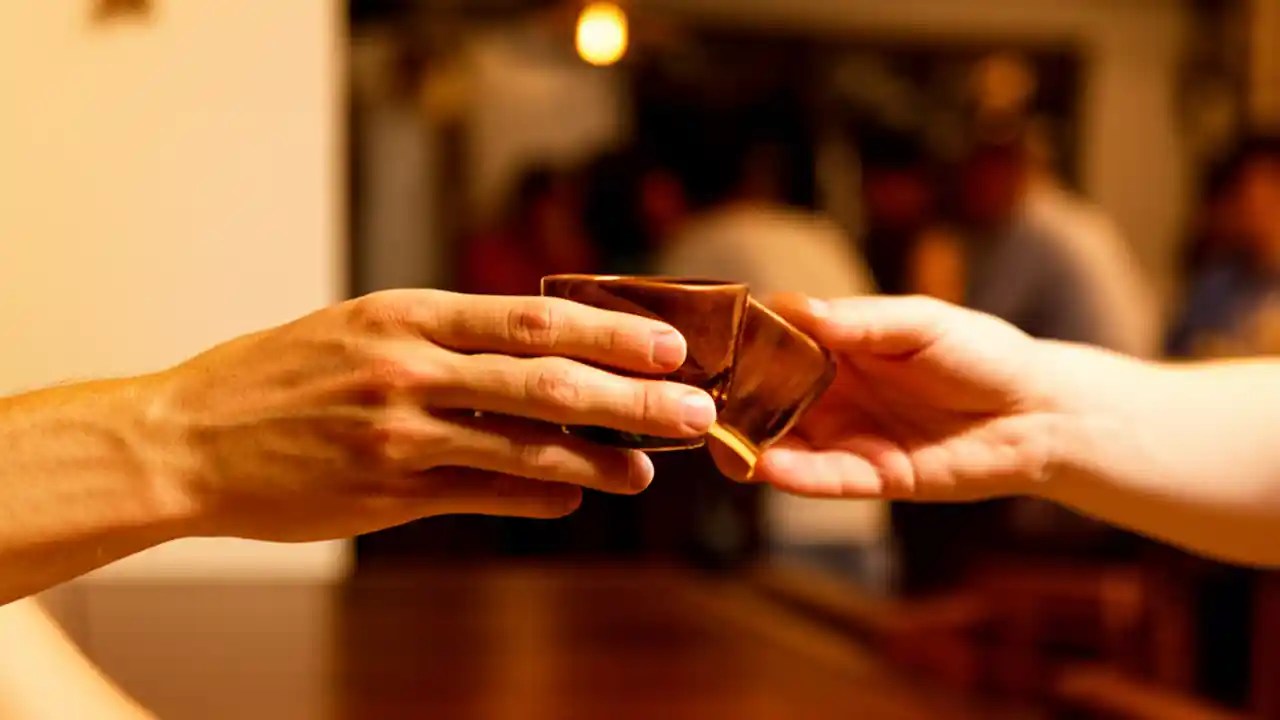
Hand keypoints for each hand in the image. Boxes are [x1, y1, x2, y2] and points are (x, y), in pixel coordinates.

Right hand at [147, 289, 715, 540]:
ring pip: (524, 443)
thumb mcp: (358, 330)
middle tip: (693, 408)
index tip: (666, 345)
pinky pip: (480, 494)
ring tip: (647, 467)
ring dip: (598, 458)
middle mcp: (409, 366)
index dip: (609, 331)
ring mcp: (397, 431)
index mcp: (407, 314)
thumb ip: (444, 343)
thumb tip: (536, 363)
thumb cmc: (276, 377)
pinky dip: (537, 497)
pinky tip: (575, 500)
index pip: (531, 317)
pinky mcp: (384, 490)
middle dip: (632, 395)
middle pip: (546, 377)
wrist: (185, 438)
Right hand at [724, 294, 1064, 500]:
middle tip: (691, 405)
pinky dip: (794, 476)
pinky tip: (766, 467)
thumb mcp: (921, 322)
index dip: (737, 348)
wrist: (1040, 412)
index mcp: (837, 347)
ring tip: (720, 442)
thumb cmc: (983, 352)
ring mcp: (848, 436)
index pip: (773, 345)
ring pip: (784, 444)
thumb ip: (860, 321)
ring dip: (749, 445)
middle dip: (729, 404)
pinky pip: (824, 479)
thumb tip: (792, 307)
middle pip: (766, 400)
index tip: (699, 349)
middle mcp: (832, 393)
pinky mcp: (871, 475)